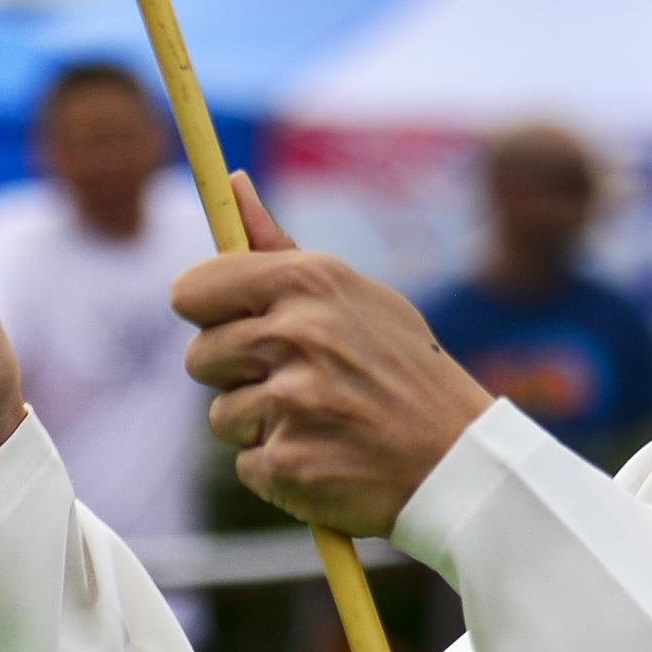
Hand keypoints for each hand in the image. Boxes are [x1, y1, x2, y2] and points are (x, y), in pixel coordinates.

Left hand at [175, 175, 495, 537]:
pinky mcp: (289, 462)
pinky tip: (327, 455)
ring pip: (221, 416)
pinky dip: (279, 468)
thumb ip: (281, 249)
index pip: (192, 290)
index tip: (228, 323)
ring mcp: (291, 401)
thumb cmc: (401, 368)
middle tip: (297, 381)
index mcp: (308, 281)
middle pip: (199, 357)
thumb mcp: (353, 296)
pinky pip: (246, 464)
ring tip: (321, 420)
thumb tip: (234, 183)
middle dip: (235, 374)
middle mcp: (296, 334)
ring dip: (259, 424)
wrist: (459, 459)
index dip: (208, 311)